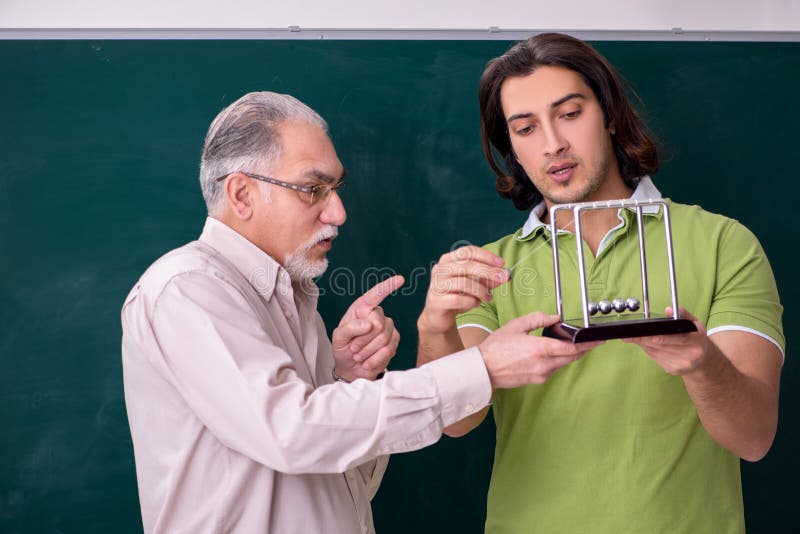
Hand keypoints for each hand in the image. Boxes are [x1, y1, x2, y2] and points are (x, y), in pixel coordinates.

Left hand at [331, 275, 404, 381]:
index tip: (400, 279)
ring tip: (359, 354)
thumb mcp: (338, 338)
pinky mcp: (394, 341)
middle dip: (363, 340)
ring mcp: (388, 328)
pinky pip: (388, 350)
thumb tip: (367, 324)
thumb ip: (349, 329)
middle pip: (377, 324)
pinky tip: (367, 361)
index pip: (375, 295)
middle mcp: (376, 315)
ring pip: (383, 338)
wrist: (351, 368)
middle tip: (354, 348)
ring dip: (367, 351)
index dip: (387, 287)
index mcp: (361, 309)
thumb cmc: (344, 349)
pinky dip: (374, 359)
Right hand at [418, 246, 510, 334]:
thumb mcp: (474, 285)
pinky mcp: (436, 301)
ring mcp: (437, 285)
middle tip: (503, 278)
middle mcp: (440, 269)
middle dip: (488, 272)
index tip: (501, 263)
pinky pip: (459, 300)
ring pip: (464, 283)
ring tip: (488, 297)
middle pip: (467, 266)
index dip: (486, 256)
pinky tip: (475, 304)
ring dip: (481, 290)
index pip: (468, 252)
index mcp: (448, 260)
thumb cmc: (457, 296)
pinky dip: (471, 302)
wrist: (439, 316)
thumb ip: (488, 279)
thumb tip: (505, 275)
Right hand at [478, 312, 601, 388]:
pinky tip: (551, 353)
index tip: (598, 340)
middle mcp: (543, 364)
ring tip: (568, 344)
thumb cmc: (495, 348)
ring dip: (569, 354)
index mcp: (539, 349)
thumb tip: (554, 318)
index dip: (588, 344)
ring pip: (563, 364)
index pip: (572, 348)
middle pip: (572, 357)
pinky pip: (553, 369)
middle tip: (590, 341)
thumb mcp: (516, 326)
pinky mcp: (537, 380)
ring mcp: (541, 374)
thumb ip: (538, 319)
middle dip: (583, 349)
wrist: (483, 369)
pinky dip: (557, 360)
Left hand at [621, 307, 709, 374]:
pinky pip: (656, 358)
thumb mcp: (695, 324)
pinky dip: (648, 350)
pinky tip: (645, 344)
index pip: (680, 339)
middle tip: (629, 336)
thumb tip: (668, 309)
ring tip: (634, 338)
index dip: (665, 338)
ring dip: (644, 344)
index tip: (652, 337)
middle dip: (645, 340)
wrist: (704, 361)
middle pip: (664, 346)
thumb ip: (683, 314)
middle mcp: (691, 354)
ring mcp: (682, 364)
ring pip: (657, 353)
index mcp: (698, 341)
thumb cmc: (696, 338)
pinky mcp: (673, 370)